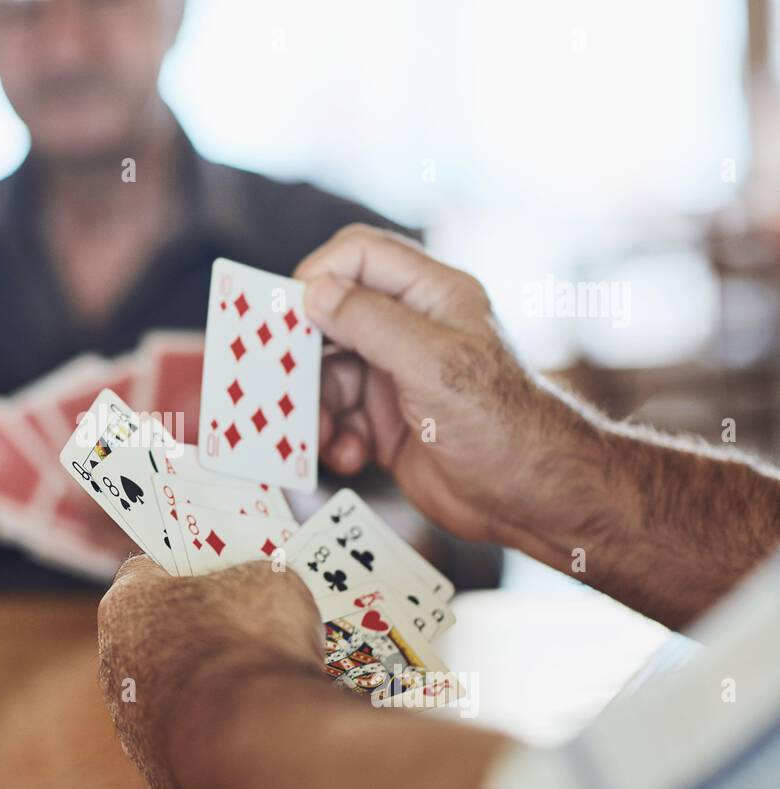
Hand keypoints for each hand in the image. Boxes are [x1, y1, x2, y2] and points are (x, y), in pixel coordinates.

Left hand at [96, 554, 320, 788]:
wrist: (259, 740)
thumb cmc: (257, 643)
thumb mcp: (269, 579)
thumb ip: (251, 576)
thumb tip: (261, 586)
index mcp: (127, 601)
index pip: (148, 568)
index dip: (189, 565)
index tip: (221, 567)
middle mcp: (115, 662)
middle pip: (154, 632)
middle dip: (196, 627)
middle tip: (246, 623)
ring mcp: (131, 722)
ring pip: (168, 692)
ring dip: (204, 686)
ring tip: (259, 682)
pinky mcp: (157, 769)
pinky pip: (188, 740)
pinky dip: (215, 733)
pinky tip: (254, 728)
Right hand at [296, 224, 597, 551]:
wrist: (534, 501)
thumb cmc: (502, 425)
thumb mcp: (432, 365)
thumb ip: (370, 323)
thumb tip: (314, 292)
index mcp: (431, 296)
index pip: (359, 256)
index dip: (317, 275)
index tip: (288, 316)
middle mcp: (410, 330)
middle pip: (331, 321)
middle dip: (306, 357)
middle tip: (286, 387)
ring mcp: (396, 377)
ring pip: (327, 376)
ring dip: (317, 408)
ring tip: (324, 438)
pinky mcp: (385, 423)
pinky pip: (337, 417)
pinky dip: (333, 438)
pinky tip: (351, 458)